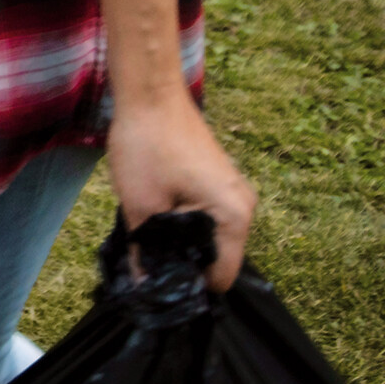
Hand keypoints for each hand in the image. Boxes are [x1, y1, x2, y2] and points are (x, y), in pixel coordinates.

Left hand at [105, 94, 254, 291]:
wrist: (150, 95)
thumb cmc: (147, 146)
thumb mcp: (140, 205)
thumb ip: (145, 251)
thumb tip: (144, 285)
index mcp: (235, 217)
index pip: (222, 275)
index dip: (191, 286)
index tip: (160, 288)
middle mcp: (245, 206)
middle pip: (219, 256)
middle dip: (185, 263)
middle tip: (148, 263)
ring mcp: (235, 191)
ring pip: (211, 236)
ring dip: (183, 242)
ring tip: (149, 240)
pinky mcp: (220, 180)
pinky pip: (208, 216)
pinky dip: (186, 223)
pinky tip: (158, 218)